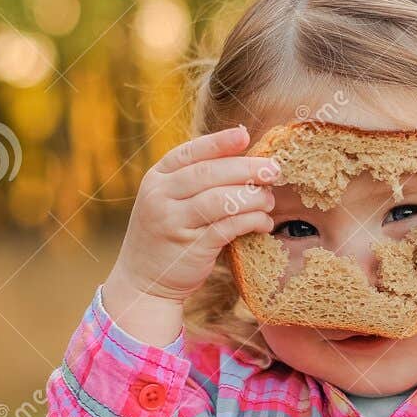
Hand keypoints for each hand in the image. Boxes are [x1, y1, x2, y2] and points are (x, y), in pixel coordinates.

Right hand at [101, 126, 277, 345]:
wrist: (143, 281)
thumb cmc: (165, 235)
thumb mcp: (168, 201)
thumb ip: (194, 181)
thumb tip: (243, 159)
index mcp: (156, 179)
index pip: (189, 152)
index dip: (219, 142)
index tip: (245, 135)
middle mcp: (160, 197)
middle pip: (209, 173)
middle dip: (247, 168)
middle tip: (274, 169)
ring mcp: (173, 222)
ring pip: (221, 200)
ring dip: (253, 198)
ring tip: (269, 201)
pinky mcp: (191, 248)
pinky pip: (228, 227)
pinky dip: (252, 221)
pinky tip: (264, 222)